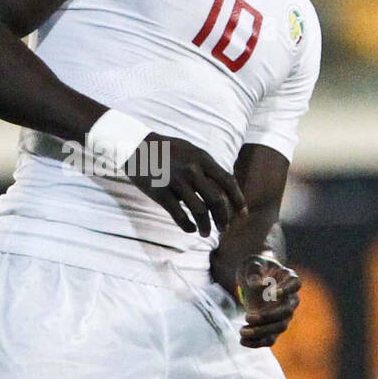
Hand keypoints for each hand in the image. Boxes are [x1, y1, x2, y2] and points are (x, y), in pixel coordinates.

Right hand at [124, 135, 247, 237]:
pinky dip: (188, 226)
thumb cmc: (165, 149)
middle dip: (223, 219)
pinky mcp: (161, 192)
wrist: (135, 145)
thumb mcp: (190, 150)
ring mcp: (176, 181)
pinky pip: (179, 215)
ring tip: (206, 233)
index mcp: (202, 159)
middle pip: (216, 201)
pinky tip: (190, 228)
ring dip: (206, 226)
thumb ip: (207, 166)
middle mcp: (192, 170)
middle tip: (224, 229)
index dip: (238, 200)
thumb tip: (224, 186)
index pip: (228, 182)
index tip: (242, 215)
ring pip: (200, 211)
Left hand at [235, 253, 300, 347]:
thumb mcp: (251, 263)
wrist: (253, 277)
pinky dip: (258, 342)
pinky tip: (242, 342)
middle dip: (268, 316)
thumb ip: (254, 271)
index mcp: (288, 278)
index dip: (286, 289)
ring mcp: (284, 313)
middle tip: (247, 317)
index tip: (272, 293)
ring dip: (262, 332)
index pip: (295, 284)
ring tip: (242, 332)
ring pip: (280, 327)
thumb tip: (257, 286)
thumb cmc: (255, 267)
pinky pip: (271, 338)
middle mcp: (290, 298)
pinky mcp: (274, 324)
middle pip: (286, 311)